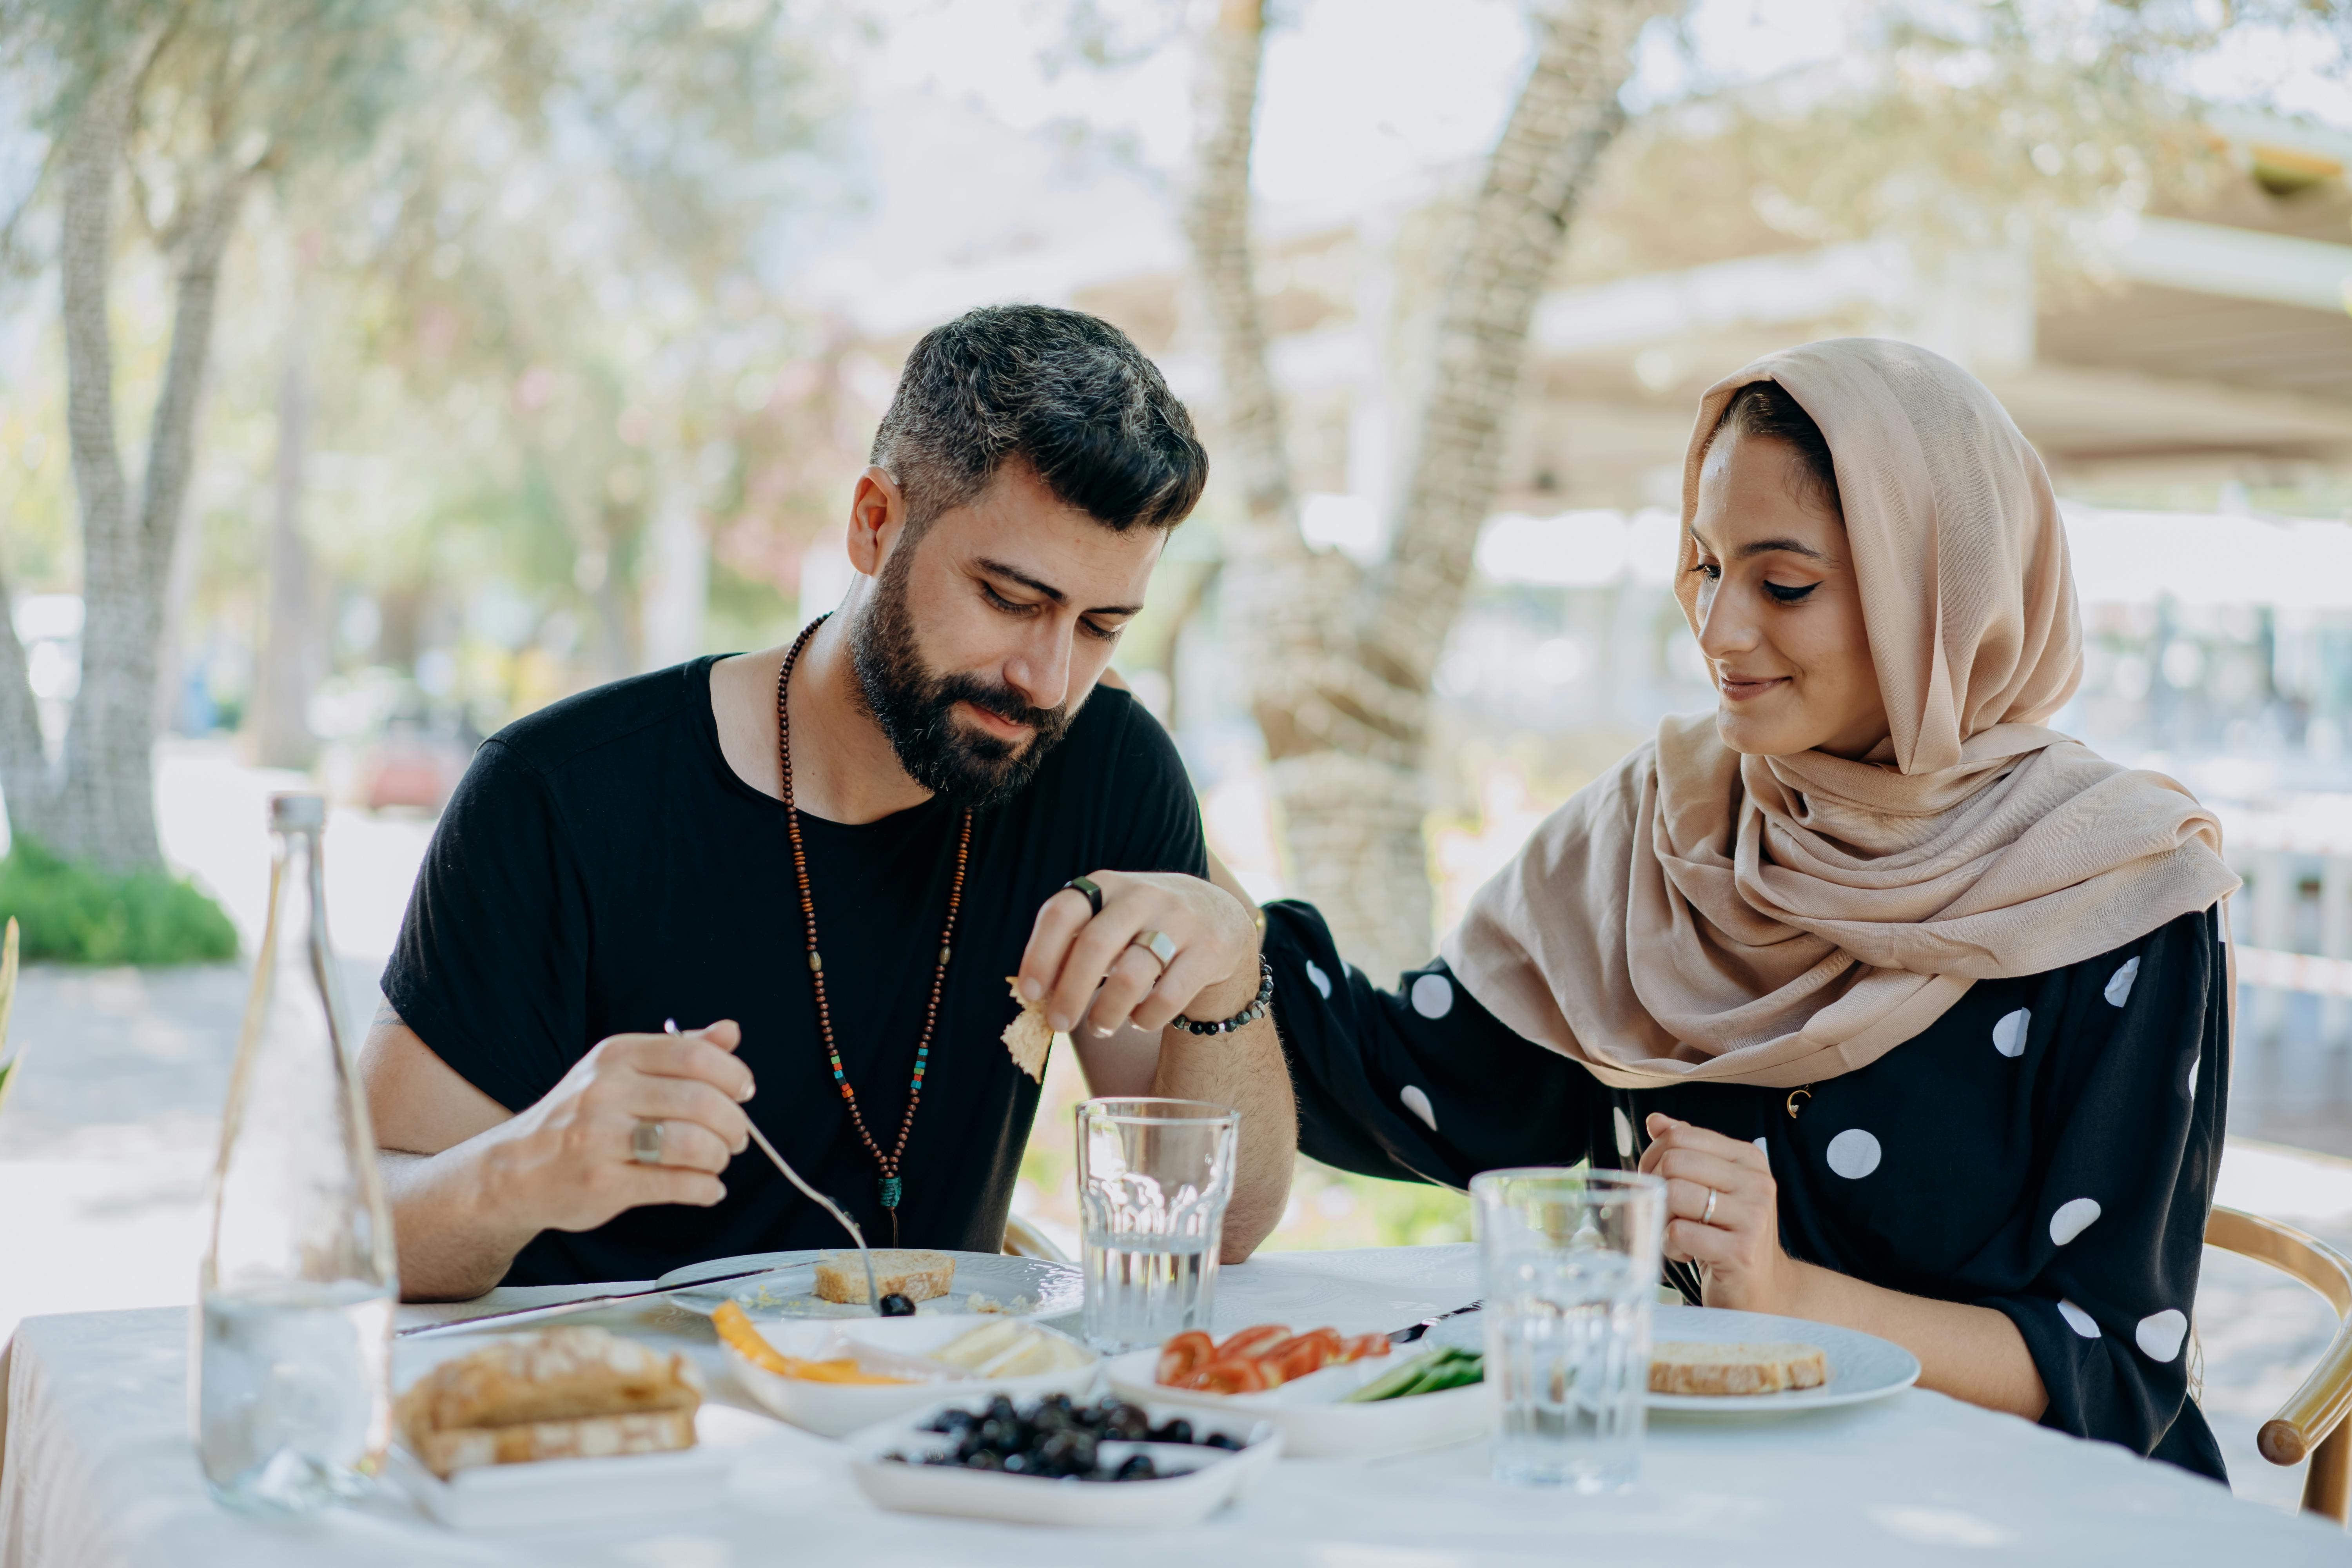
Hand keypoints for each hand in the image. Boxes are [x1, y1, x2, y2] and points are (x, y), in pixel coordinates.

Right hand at [484, 1021, 755, 1232]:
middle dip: (733, 1123)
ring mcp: (601, 1140)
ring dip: (719, 1156)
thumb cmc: (579, 1116)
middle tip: (737, 1136)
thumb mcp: (621, 1070)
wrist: (514, 1169)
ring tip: (718, 1161)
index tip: (744, 1091)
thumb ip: (679, 1051)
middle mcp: (606, 1092)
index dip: (732, 1073)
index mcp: (616, 1057)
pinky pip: (674, 1185)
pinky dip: (704, 1188)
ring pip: (690, 1143)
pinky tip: (707, 1188)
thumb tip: (731, 1031)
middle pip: (700, 1101)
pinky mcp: (603, 1184)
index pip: (694, 1055)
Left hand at [1019, 871, 1258, 1039]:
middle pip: (1095, 945)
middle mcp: (1142, 896)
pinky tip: (1138, 1021)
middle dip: (1070, 993)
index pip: (1063, 912)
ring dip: (1106, 1012)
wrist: (1219, 913)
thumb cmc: (1145, 925)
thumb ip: (1074, 943)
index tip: (1030, 992)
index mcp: (1107, 885)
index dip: (1041, 953)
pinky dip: (1146, 1018)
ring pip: (1132, 975)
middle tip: (1058, 1023)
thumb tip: (1036, 991)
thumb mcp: (1110, 917)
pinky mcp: (1209, 950)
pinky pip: (1169, 996)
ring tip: (1099, 1027)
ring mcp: (1179, 921)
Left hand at [1637, 1113, 1796, 1313]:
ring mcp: (1753, 1216)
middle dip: (1655, 1187)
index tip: (1656, 1181)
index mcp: (1748, 1158)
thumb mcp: (1710, 1186)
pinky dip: (1670, 1245)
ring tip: (1678, 1233)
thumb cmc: (1727, 1233)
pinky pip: (1678, 1232)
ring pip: (1674, 1194)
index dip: (1652, 1157)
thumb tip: (1655, 1120)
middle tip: (1664, 1210)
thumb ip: (1686, 1151)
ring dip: (1663, 1218)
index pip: (1681, 1136)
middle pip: (1674, 1162)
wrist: (1763, 1289)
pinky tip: (1687, 1253)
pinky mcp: (1741, 1251)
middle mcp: (1756, 1182)